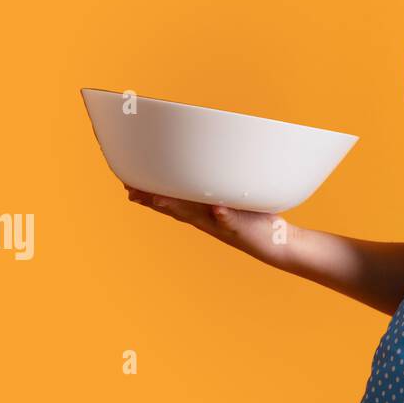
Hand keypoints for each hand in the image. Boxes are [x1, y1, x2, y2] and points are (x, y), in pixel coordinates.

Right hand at [123, 182, 293, 266]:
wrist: (276, 243)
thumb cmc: (253, 217)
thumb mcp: (231, 196)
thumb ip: (218, 183)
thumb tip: (208, 159)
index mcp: (201, 213)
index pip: (171, 202)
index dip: (149, 194)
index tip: (128, 182)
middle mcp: (207, 220)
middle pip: (175, 209)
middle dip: (152, 199)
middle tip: (130, 189)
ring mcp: (222, 224)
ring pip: (196, 215)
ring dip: (178, 206)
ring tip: (158, 197)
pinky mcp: (242, 228)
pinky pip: (232, 220)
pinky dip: (224, 214)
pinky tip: (216, 208)